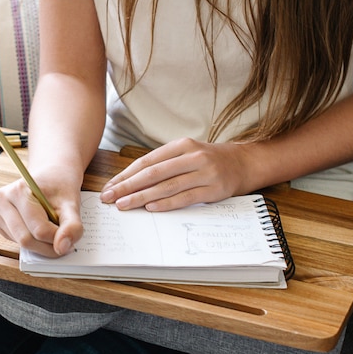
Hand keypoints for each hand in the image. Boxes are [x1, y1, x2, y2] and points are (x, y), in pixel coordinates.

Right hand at [0, 172, 82, 257]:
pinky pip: (17, 243)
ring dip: (41, 244)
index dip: (58, 238)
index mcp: (18, 191)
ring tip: (51, 229)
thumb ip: (71, 226)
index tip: (70, 236)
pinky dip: (32, 241)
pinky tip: (39, 228)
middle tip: (63, 239)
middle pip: (26, 239)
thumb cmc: (59, 187)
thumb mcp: (71, 203)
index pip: (39, 229)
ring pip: (21, 244)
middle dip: (48, 245)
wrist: (50, 176)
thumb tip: (62, 248)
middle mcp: (2, 200)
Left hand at [99, 138, 252, 210]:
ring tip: (124, 205)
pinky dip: (167, 203)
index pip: (146, 161)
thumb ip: (163, 165)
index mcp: (181, 145)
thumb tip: (130, 182)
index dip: (126, 175)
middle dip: (127, 187)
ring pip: (166, 186)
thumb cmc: (207, 161)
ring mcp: (204, 173)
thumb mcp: (186, 154)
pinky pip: (185, 197)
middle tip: (110, 197)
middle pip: (153, 173)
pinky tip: (151, 208)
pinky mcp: (213, 189)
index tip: (110, 186)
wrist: (243, 163)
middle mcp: (192, 156)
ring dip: (142, 197)